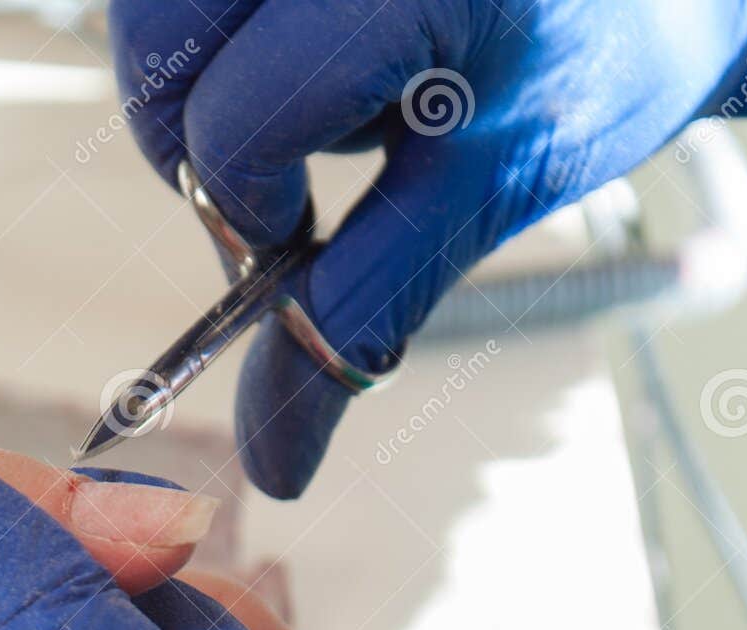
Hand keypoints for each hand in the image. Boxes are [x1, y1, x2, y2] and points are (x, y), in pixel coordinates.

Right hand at [109, 0, 746, 497]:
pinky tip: (298, 38)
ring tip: (306, 81)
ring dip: (199, 64)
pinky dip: (214, 21)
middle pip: (157, 35)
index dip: (246, 202)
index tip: (293, 228)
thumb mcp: (482, 193)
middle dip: (190, 126)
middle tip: (273, 161)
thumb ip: (359, 314)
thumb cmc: (588, 69)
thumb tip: (270, 467)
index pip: (241, 121)